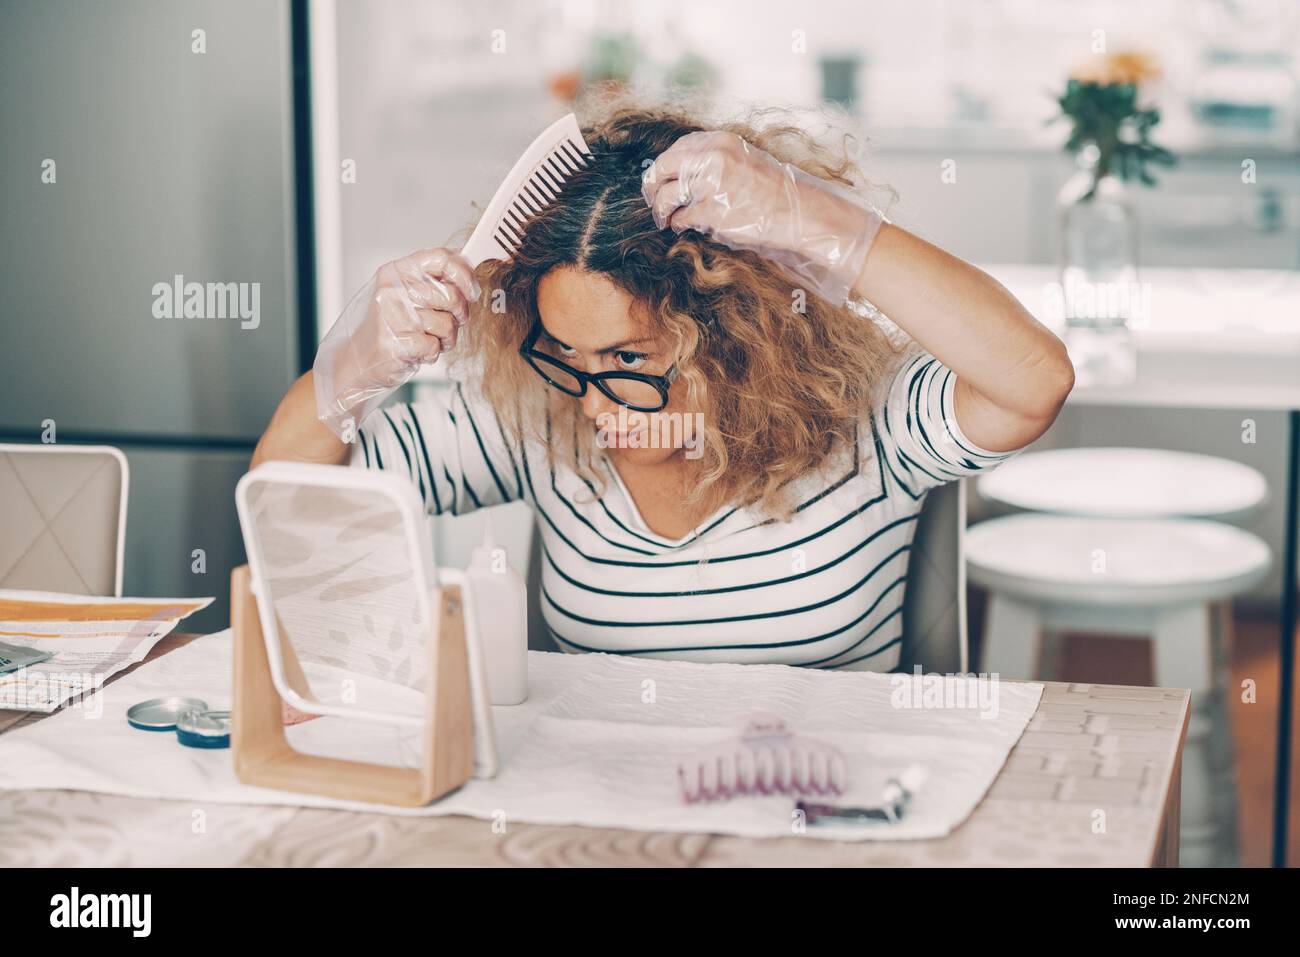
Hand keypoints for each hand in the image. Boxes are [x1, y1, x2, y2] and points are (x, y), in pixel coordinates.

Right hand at [313, 247, 479, 440]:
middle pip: (450, 295)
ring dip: (446, 338)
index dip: (465, 275)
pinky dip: (431, 353)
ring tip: (428, 339)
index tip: (472, 291)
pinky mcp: (394, 342)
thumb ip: (434, 280)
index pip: (441, 258)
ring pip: (446, 323)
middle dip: (459, 314)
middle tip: (449, 323)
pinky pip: (434, 346)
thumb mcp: (407, 294)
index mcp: (397, 271)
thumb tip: (470, 264)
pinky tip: (417, 351)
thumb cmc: (390, 326)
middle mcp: (392, 289)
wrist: (357, 360)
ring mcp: (391, 316)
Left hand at [640, 130, 884, 307]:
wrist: (798, 213)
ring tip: (664, 220)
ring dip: (661, 210)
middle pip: (663, 167)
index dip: (664, 166)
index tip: (659, 180)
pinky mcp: (714, 210)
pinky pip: (682, 217)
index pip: (677, 149)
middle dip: (652, 186)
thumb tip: (679, 174)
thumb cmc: (771, 193)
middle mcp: (713, 158)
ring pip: (667, 195)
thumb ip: (713, 161)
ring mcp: (712, 184)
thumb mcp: (742, 162)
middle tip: (652, 201)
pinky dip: (678, 224)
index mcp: (720, 142)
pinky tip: (681, 227)